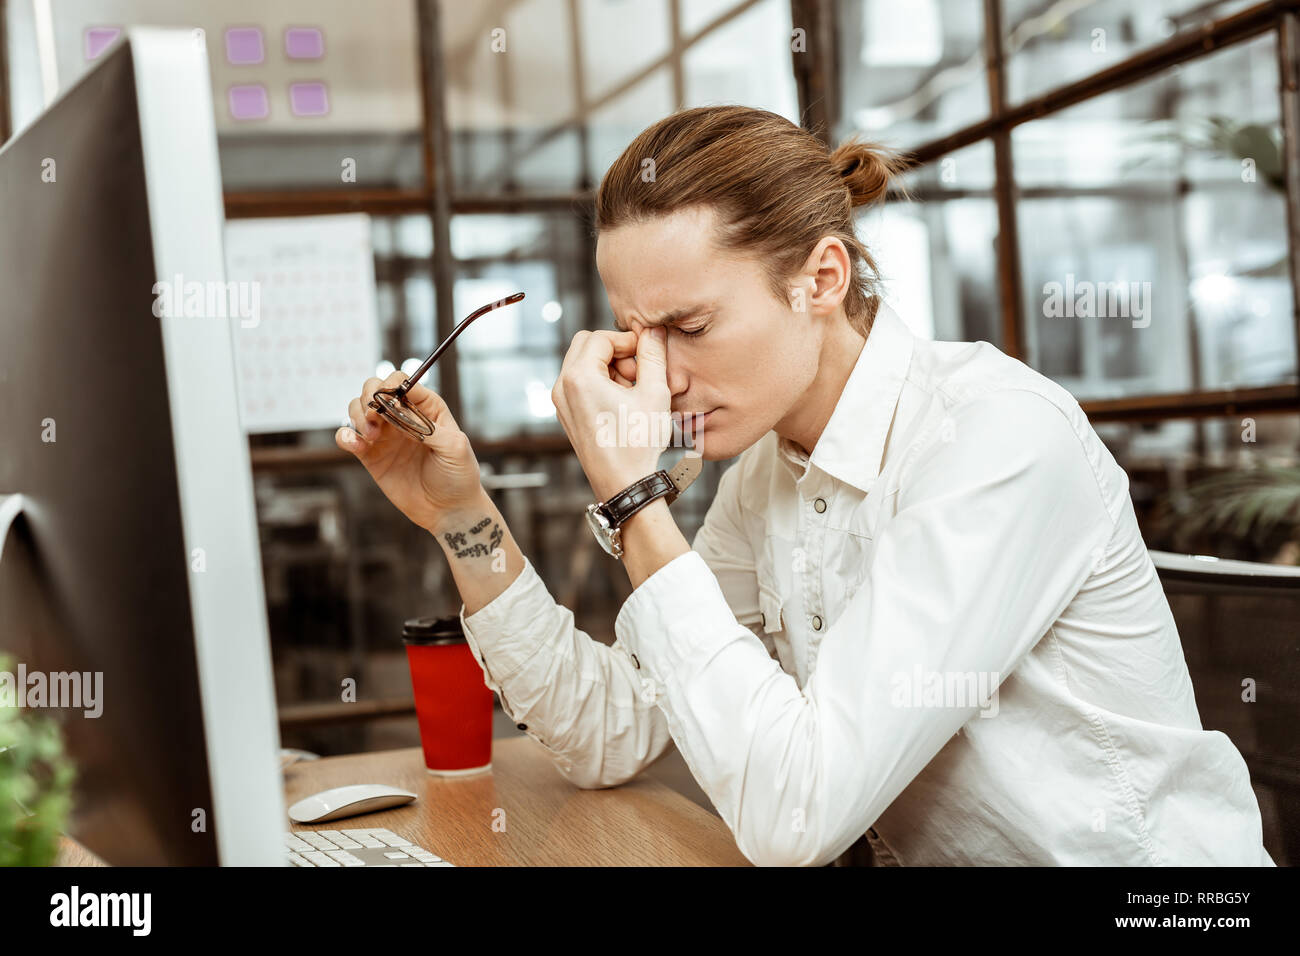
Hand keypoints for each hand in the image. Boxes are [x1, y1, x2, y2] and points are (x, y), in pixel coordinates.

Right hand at [336, 372, 483, 532]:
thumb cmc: (459, 475)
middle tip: (375, 417)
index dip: (391, 387)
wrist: (449, 509)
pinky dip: (345, 435)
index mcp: (426, 407)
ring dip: (357, 415)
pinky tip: (356, 444)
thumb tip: (400, 411)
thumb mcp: (455, 448)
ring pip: (357, 408)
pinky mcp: (370, 455)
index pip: (401, 382)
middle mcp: (402, 416)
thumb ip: (430, 427)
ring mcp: (385, 435)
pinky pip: (348, 436)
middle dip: (368, 397)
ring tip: (371, 436)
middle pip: (373, 388)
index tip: (391, 404)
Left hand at [552, 325, 671, 502]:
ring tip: (633, 389)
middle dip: (615, 351)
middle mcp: (562, 387)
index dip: (627, 340)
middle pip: (586, 345)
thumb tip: (654, 330)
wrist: (624, 485)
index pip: (601, 337)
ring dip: (609, 366)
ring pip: (582, 363)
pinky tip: (623, 402)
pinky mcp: (566, 414)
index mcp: (579, 377)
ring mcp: (561, 402)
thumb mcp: (654, 393)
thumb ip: (653, 355)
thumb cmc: (638, 443)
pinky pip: (580, 383)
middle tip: (638, 371)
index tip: (647, 353)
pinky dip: (600, 382)